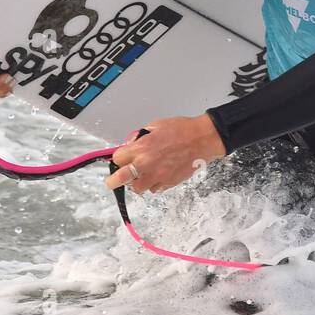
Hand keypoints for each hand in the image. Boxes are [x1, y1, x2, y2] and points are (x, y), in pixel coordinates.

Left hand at [105, 113, 226, 195]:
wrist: (202, 140)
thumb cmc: (181, 130)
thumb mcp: (155, 125)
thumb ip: (140, 137)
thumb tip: (131, 145)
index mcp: (142, 147)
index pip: (117, 159)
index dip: (118, 158)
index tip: (120, 158)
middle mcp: (147, 164)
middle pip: (120, 179)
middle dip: (113, 181)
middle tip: (112, 181)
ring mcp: (157, 175)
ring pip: (137, 188)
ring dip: (136, 183)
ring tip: (141, 176)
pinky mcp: (168, 183)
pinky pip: (154, 189)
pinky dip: (153, 185)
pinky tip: (157, 175)